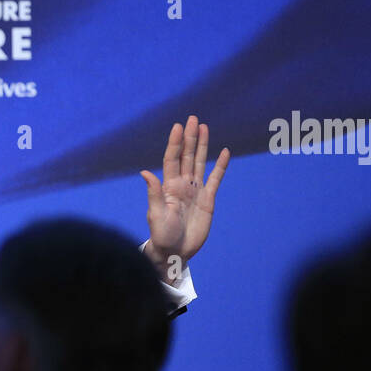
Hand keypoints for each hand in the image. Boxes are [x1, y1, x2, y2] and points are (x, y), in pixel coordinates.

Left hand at [140, 115, 228, 280]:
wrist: (174, 251)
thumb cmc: (161, 235)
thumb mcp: (155, 214)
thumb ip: (154, 193)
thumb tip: (145, 172)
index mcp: (168, 186)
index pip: (172, 159)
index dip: (175, 143)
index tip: (178, 126)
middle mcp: (182, 185)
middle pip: (187, 156)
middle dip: (189, 138)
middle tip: (192, 118)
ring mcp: (195, 190)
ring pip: (200, 163)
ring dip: (202, 146)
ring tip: (204, 128)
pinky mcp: (208, 199)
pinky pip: (215, 179)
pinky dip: (220, 166)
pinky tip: (225, 152)